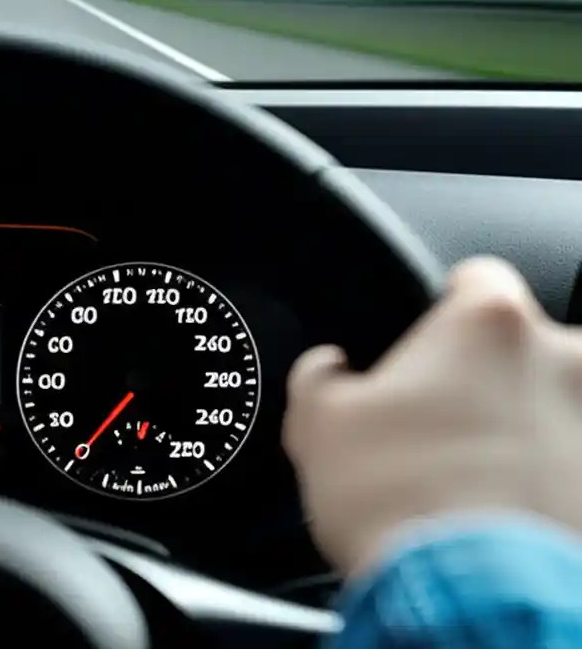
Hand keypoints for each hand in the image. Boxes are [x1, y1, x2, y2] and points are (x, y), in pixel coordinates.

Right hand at [284, 256, 581, 576]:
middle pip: (521, 348)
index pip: (475, 276)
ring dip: (521, 432)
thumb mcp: (319, 424)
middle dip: (483, 380)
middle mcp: (564, 360)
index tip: (424, 341)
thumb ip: (320, 377)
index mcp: (489, 322)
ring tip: (471, 481)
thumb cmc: (401, 499)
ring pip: (553, 410)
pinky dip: (545, 481)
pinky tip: (498, 515)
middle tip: (436, 424)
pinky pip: (570, 466)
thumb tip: (326, 370)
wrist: (471, 598)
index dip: (439, 308)